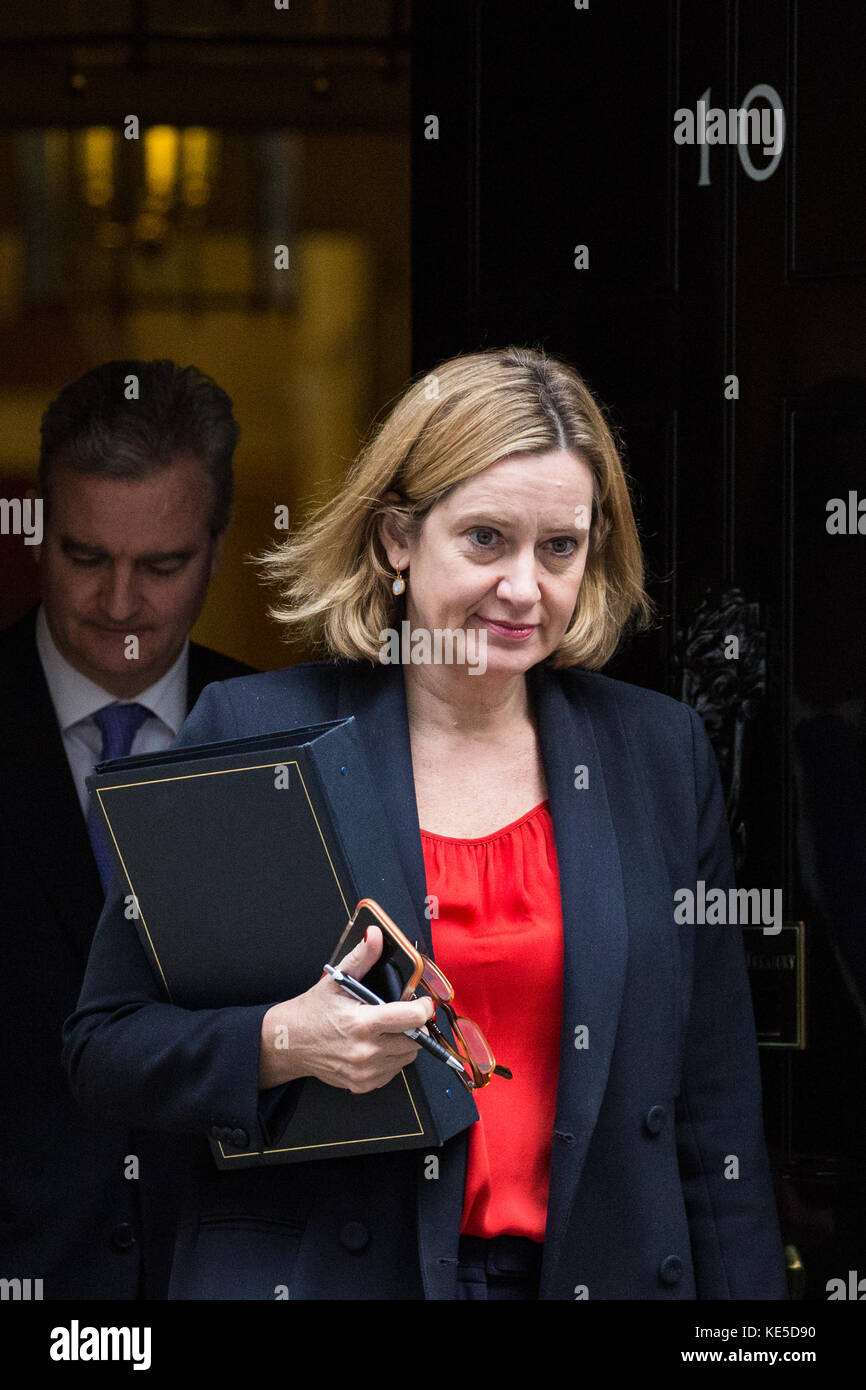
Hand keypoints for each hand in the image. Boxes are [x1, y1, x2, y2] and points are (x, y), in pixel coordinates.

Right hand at [259, 925, 434, 1092]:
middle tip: (402, 1015)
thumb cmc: (313, 1011)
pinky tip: (377, 1046)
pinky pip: (393, 1072)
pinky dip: (392, 1058)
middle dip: (414, 1026)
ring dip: (405, 1043)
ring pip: (407, 1057)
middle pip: (415, 1040)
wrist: (289, 1043)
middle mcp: (365, 1051)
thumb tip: (375, 935)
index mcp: (362, 1023)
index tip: (422, 1002)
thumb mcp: (336, 980)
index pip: (411, 1019)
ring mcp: (364, 1071)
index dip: (423, 1008)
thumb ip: (361, 957)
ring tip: (387, 1030)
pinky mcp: (363, 1084)